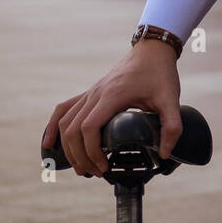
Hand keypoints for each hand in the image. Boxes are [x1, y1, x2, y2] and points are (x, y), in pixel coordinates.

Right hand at [42, 39, 181, 177]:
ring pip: (65, 122)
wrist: (152, 49)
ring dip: (68, 148)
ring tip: (82, 168)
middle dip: (80, 156)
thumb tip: (165, 153)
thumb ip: (172, 126)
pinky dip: (53, 126)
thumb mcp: (171, 99)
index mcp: (113, 95)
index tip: (104, 167)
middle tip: (96, 173)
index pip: (89, 128)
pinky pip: (63, 109)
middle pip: (73, 130)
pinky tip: (49, 143)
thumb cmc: (160, 72)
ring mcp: (90, 92)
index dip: (92, 152)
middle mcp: (96, 94)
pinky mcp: (90, 93)